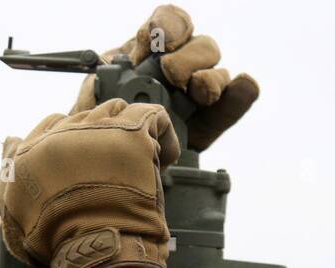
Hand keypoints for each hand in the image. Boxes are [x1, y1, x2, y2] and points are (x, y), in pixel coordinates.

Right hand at [0, 100, 179, 267]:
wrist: (94, 249)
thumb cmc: (56, 241)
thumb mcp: (14, 209)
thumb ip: (10, 168)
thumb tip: (12, 139)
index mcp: (34, 148)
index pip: (54, 123)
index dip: (74, 140)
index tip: (87, 159)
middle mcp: (64, 132)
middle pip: (86, 115)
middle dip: (100, 138)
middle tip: (112, 170)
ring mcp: (98, 131)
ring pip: (117, 111)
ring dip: (127, 133)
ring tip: (135, 165)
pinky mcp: (132, 135)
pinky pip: (153, 116)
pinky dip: (162, 133)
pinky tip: (163, 156)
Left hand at [71, 4, 258, 151]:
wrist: (112, 175)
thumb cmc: (99, 134)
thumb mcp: (90, 104)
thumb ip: (101, 84)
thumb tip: (113, 62)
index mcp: (148, 54)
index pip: (166, 25)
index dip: (166, 26)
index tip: (156, 38)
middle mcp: (177, 68)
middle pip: (198, 46)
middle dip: (187, 56)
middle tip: (171, 74)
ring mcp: (196, 93)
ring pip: (216, 70)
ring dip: (210, 78)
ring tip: (199, 91)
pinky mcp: (212, 119)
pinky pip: (233, 102)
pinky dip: (241, 93)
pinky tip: (244, 86)